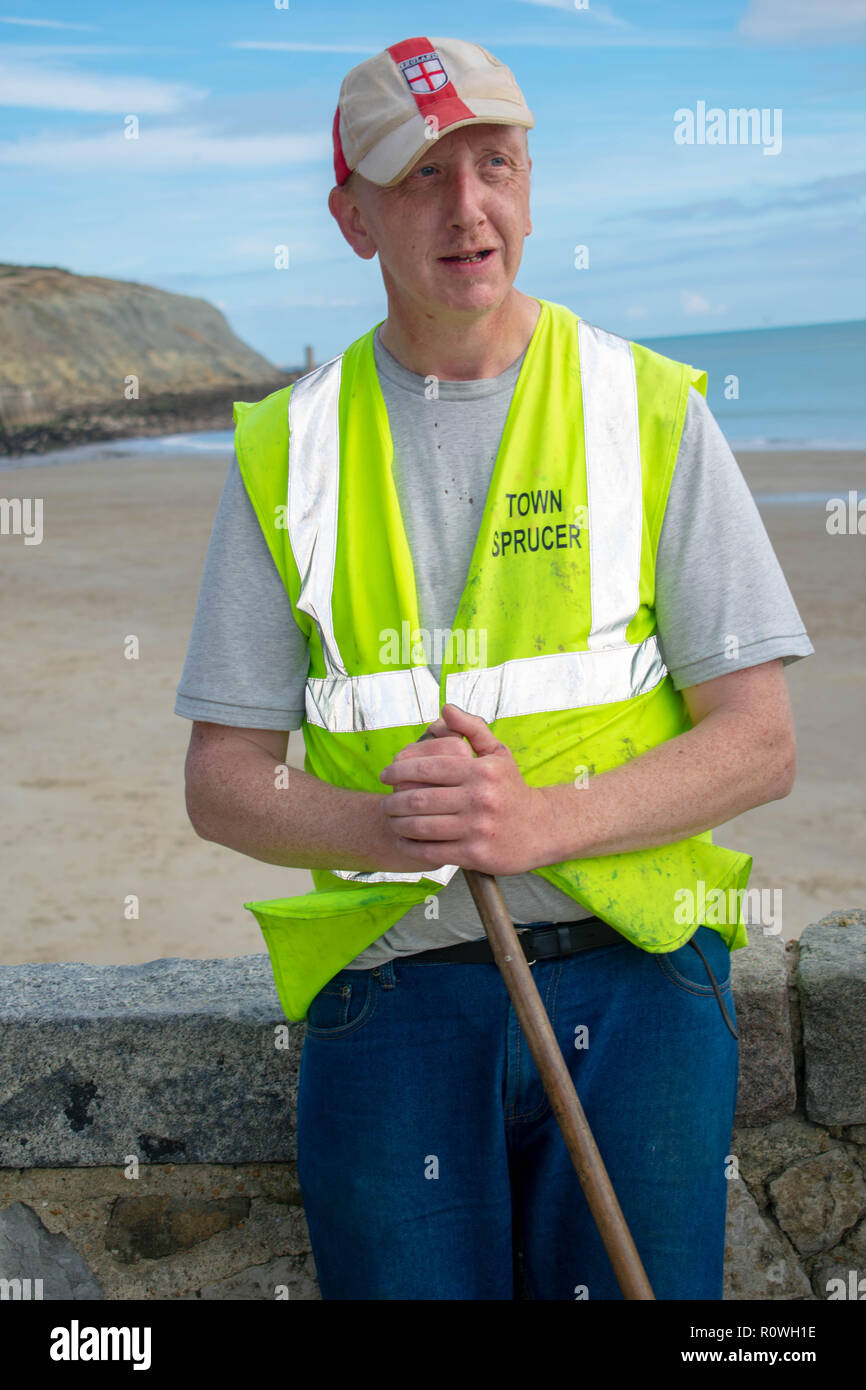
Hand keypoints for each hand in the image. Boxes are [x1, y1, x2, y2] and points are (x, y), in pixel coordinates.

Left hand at [377, 703, 546, 875]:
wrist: (541, 828)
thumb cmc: (511, 788)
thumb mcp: (497, 753)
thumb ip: (471, 728)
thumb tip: (445, 709)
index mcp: (480, 771)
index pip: (428, 767)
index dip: (398, 771)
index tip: (384, 775)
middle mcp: (479, 798)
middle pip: (420, 799)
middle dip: (393, 801)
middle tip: (384, 803)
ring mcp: (477, 828)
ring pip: (422, 827)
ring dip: (398, 824)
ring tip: (391, 820)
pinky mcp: (475, 854)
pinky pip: (432, 851)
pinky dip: (411, 846)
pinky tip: (403, 840)